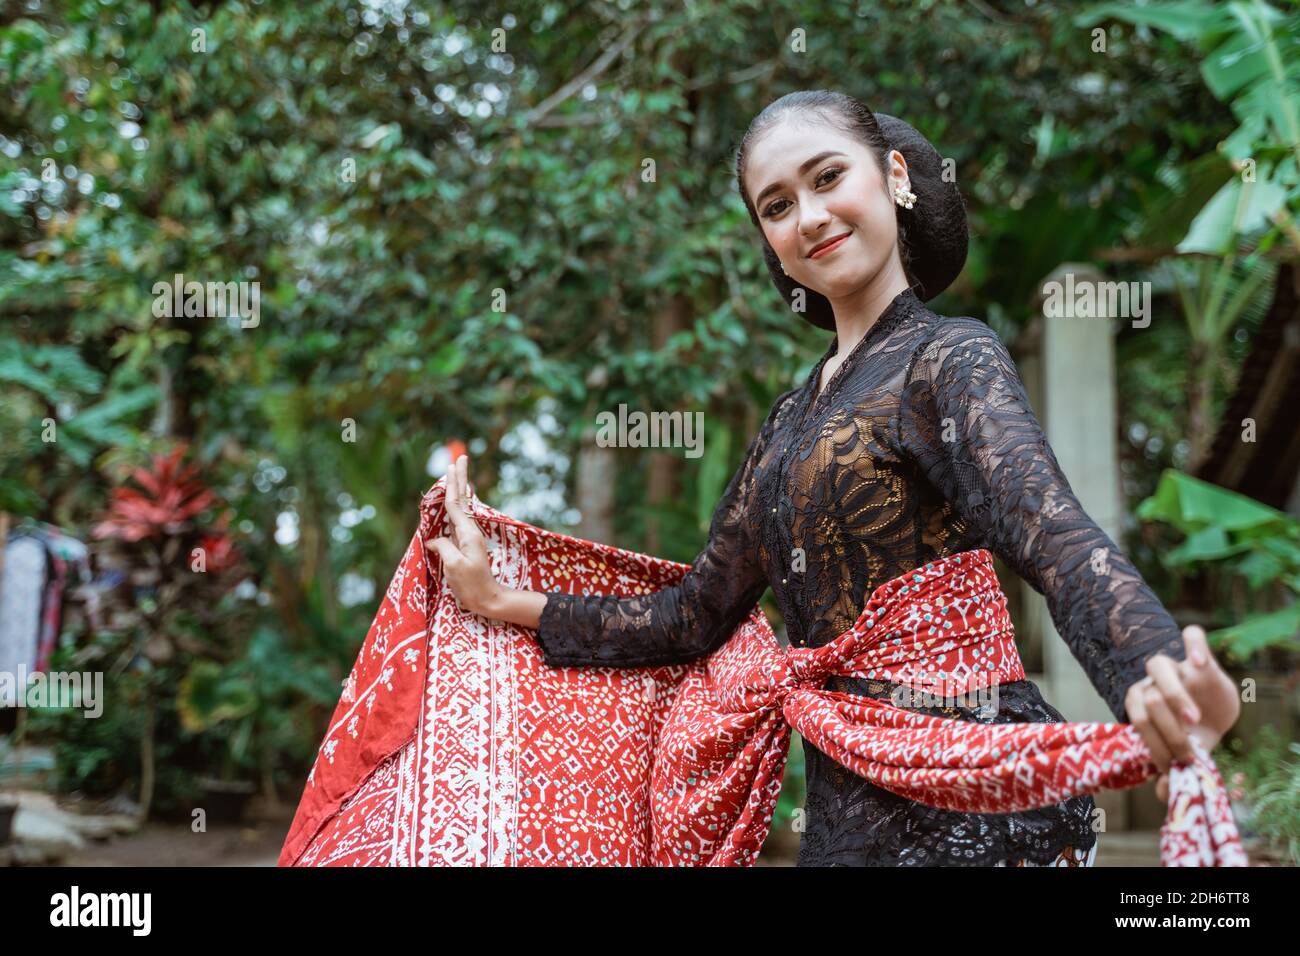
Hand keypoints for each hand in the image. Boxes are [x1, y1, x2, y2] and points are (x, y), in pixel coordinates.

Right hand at [423, 454, 501, 616]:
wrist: (488, 599)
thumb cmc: (471, 585)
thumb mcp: (455, 566)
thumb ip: (443, 547)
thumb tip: (432, 539)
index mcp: (468, 534)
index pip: (457, 503)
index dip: (453, 484)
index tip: (453, 465)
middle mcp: (469, 532)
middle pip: (462, 500)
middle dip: (459, 479)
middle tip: (459, 458)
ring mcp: (467, 539)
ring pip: (460, 509)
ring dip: (457, 491)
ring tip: (456, 475)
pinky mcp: (464, 547)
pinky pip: (457, 521)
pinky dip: (454, 508)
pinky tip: (454, 505)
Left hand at [1125, 625, 1239, 800]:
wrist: (1216, 712)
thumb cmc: (1194, 733)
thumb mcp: (1187, 750)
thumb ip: (1173, 767)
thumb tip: (1163, 793)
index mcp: (1142, 702)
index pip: (1137, 714)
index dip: (1151, 739)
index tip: (1174, 762)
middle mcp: (1153, 681)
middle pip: (1146, 694)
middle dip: (1166, 726)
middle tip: (1188, 748)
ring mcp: (1177, 667)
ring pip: (1159, 664)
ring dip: (1174, 694)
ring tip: (1193, 718)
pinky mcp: (1200, 657)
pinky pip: (1192, 636)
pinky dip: (1193, 645)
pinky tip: (1200, 662)